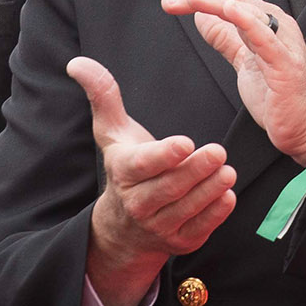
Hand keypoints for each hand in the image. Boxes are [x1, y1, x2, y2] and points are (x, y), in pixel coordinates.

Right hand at [71, 56, 236, 305]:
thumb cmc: (126, 167)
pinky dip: (216, 213)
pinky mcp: (180, 241)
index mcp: (123, 173)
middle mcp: (138, 204)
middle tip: (219, 152)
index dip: (164, 156)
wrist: (124, 228)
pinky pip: (200, 228)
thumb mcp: (112, 133)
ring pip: (187, 208)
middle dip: (195, 170)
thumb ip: (103, 95)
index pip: (143, 165)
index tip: (186, 143)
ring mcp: (159, 226)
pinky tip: (227, 195)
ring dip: (209, 190)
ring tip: (228, 170)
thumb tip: (78, 63)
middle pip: (169, 188)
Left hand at [161, 0, 305, 165]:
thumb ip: (226, 38)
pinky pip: (265, 38)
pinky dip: (247, 21)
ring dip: (214, 1)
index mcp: (264, 24)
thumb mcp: (244, 61)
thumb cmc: (283, 96)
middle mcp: (275, 26)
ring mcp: (283, 43)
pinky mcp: (286, 64)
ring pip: (245, 11)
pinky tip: (230, 8)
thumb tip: (201, 18)